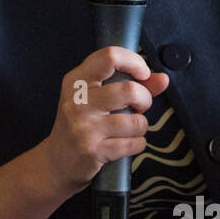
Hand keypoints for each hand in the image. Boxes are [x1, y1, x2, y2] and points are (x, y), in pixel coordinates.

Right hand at [38, 46, 169, 198]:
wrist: (57, 161)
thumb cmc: (80, 125)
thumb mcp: (96, 98)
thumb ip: (131, 83)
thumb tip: (161, 79)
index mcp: (76, 81)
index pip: (109, 57)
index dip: (134, 62)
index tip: (143, 74)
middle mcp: (77, 101)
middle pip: (129, 90)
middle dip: (144, 100)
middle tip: (137, 107)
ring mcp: (84, 126)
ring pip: (135, 121)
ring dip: (141, 126)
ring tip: (129, 128)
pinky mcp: (93, 150)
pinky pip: (134, 143)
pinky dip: (137, 144)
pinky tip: (125, 143)